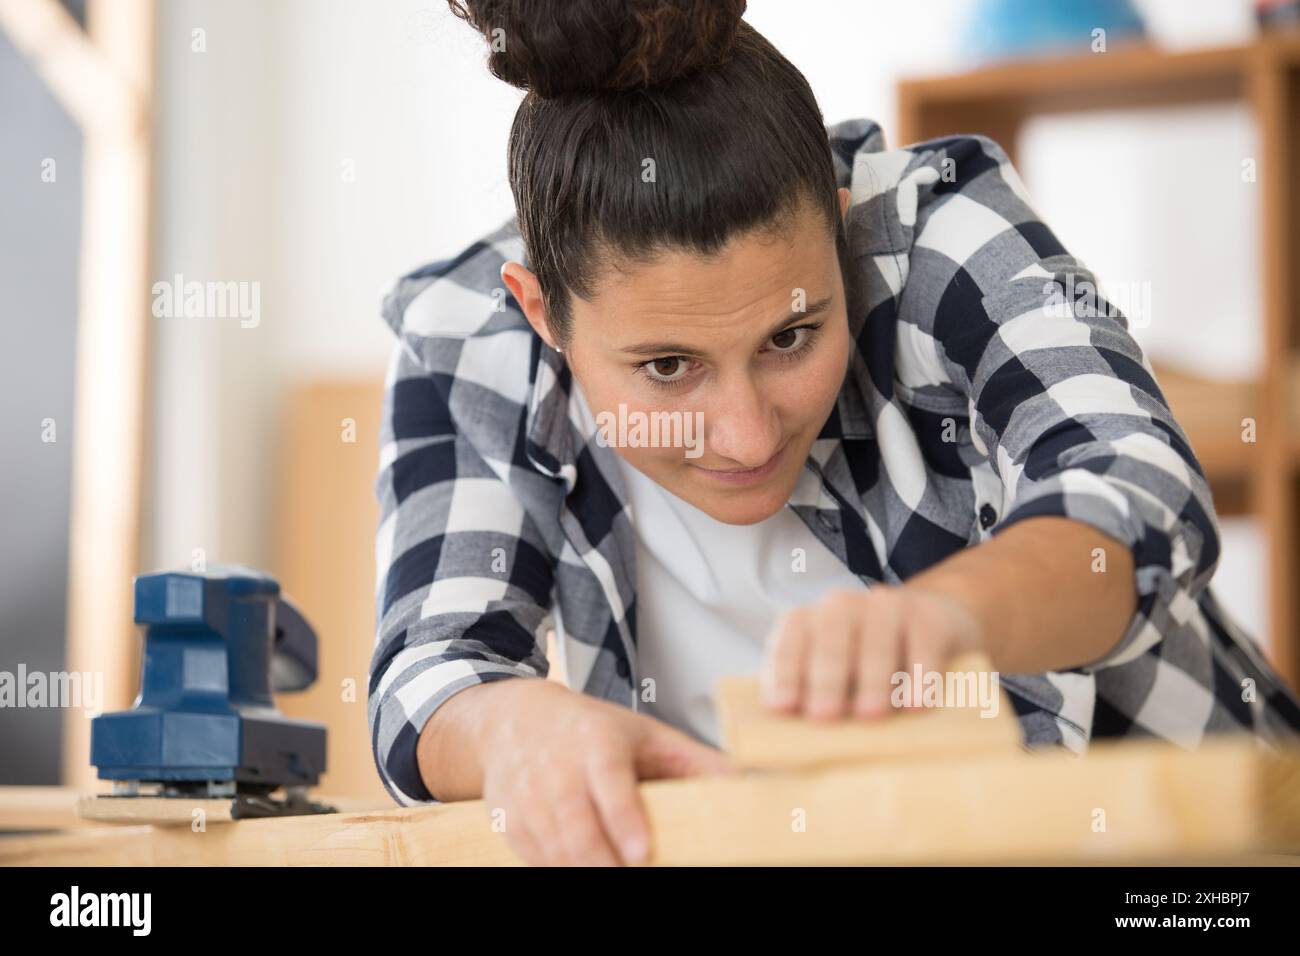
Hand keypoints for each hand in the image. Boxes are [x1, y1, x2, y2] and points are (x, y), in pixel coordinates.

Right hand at [475, 679, 735, 865]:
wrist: (516, 719)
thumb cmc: (590, 729)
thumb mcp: (646, 733)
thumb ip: (694, 762)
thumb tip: (749, 785)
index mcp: (597, 743)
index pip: (609, 783)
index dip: (624, 820)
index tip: (641, 853)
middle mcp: (558, 768)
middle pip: (578, 828)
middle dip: (603, 862)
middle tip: (632, 872)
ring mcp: (528, 796)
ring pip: (555, 849)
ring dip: (583, 868)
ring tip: (613, 872)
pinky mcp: (510, 820)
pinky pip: (535, 858)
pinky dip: (558, 868)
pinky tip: (582, 866)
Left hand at [760, 585, 983, 719]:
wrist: (930, 627)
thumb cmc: (865, 667)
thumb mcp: (833, 678)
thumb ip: (807, 703)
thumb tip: (779, 750)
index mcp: (809, 621)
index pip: (789, 644)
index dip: (785, 675)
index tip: (783, 709)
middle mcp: (843, 606)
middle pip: (830, 640)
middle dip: (826, 680)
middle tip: (825, 716)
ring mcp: (887, 606)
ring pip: (877, 641)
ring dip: (872, 680)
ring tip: (870, 715)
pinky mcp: (930, 616)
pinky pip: (924, 644)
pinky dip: (921, 675)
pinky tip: (918, 704)